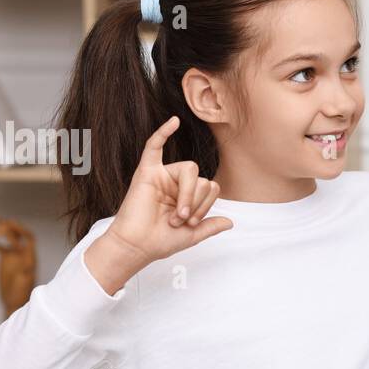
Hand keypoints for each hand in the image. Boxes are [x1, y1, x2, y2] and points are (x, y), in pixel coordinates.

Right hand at [85, 116, 232, 292]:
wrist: (138, 247)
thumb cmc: (160, 241)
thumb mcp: (193, 235)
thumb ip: (211, 226)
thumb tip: (230, 222)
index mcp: (187, 195)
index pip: (211, 186)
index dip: (207, 205)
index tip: (193, 223)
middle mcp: (176, 183)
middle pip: (203, 178)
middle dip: (197, 203)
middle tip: (182, 220)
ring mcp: (162, 175)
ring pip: (191, 170)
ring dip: (189, 195)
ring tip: (177, 215)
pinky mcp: (146, 172)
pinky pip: (155, 145)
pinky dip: (164, 132)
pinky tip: (174, 121)